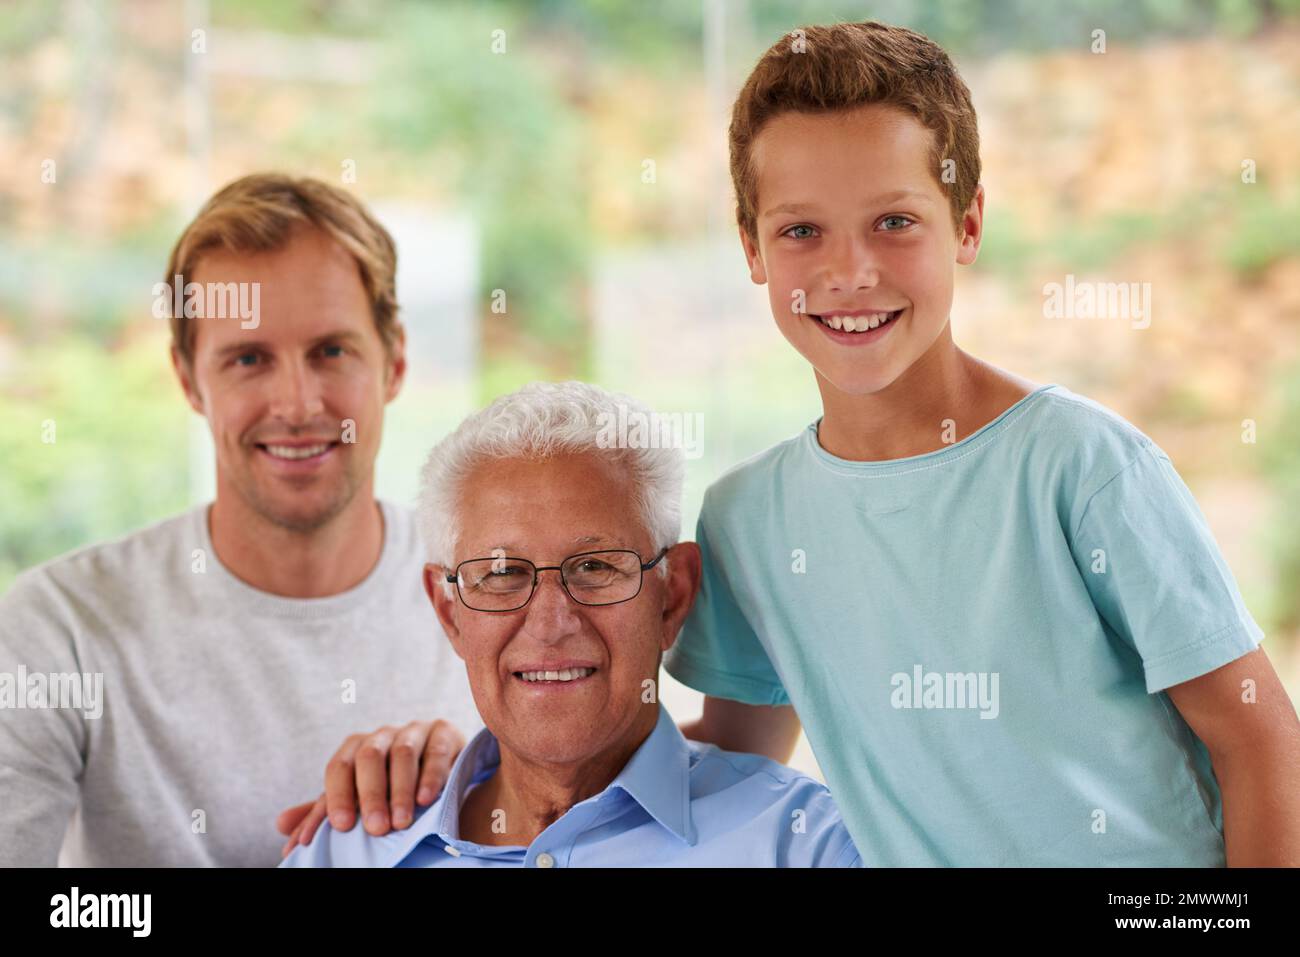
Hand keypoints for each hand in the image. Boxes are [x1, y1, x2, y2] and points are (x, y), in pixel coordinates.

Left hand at [276, 719, 465, 857]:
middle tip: (375, 829)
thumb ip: (325, 810)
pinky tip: (427, 799)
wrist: (441, 764)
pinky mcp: (444, 733)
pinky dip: (430, 775)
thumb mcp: (358, 797)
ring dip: (400, 790)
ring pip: (402, 753)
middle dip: (370, 795)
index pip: (339, 767)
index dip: (338, 795)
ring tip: (401, 822)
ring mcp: (414, 731)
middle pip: (369, 757)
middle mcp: (382, 735)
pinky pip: (435, 750)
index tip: (340, 826)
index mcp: (356, 748)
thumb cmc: (392, 784)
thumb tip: (281, 825)